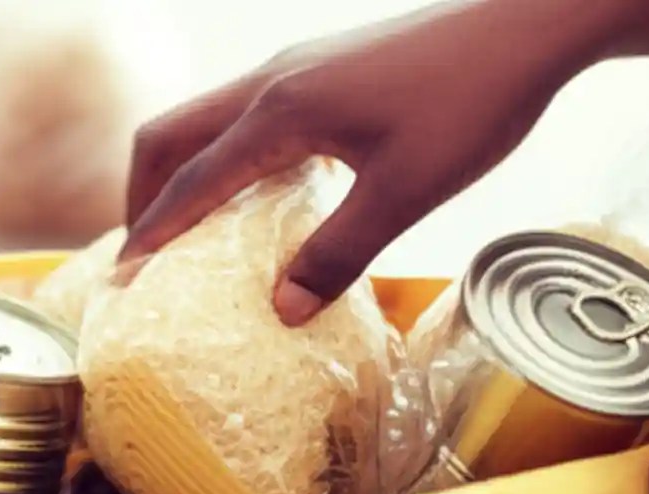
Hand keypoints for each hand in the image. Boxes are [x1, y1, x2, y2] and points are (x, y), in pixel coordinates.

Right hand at [120, 0, 646, 324]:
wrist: (525, 22)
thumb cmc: (472, 102)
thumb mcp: (407, 192)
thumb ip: (338, 254)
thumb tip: (282, 311)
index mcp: (279, 114)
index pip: (192, 183)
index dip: (153, 234)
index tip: (123, 278)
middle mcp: (270, 82)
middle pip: (169, 135)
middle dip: (142, 195)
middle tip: (141, 252)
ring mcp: (292, 66)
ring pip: (201, 118)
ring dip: (178, 172)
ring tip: (183, 228)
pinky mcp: (317, 65)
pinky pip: (238, 113)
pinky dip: (218, 156)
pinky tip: (254, 190)